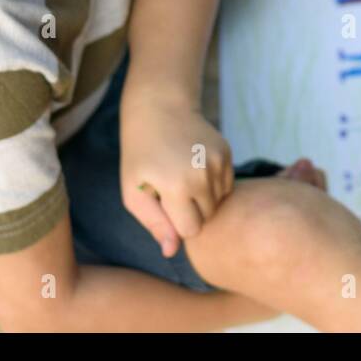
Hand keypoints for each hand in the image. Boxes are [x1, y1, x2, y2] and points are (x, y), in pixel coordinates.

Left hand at [120, 88, 233, 257]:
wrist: (159, 108)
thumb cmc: (140, 155)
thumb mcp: (134, 192)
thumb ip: (154, 224)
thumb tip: (172, 252)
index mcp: (176, 187)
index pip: (190, 231)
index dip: (176, 223)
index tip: (163, 204)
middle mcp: (203, 175)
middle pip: (207, 218)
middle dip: (190, 211)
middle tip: (170, 188)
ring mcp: (218, 162)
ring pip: (219, 203)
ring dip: (202, 198)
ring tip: (181, 176)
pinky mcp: (227, 153)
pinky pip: (226, 185)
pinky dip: (212, 184)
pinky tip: (194, 167)